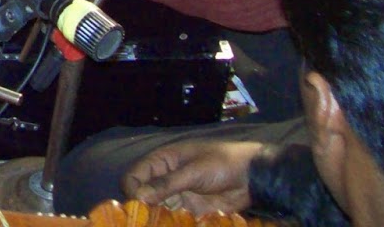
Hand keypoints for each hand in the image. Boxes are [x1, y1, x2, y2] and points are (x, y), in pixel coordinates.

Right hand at [122, 140, 266, 215]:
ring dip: (156, 220)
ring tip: (157, 224)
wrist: (251, 177)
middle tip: (144, 222)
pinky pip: (175, 220)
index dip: (132, 190)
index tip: (137, 206)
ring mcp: (178, 196)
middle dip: (142, 210)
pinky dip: (171, 224)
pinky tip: (172, 225)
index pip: (135, 175)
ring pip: (157, 210)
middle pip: (144, 196)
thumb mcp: (193, 172)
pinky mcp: (190, 211)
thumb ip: (166, 185)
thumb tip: (138, 196)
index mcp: (162, 162)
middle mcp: (165, 180)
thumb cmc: (221, 164)